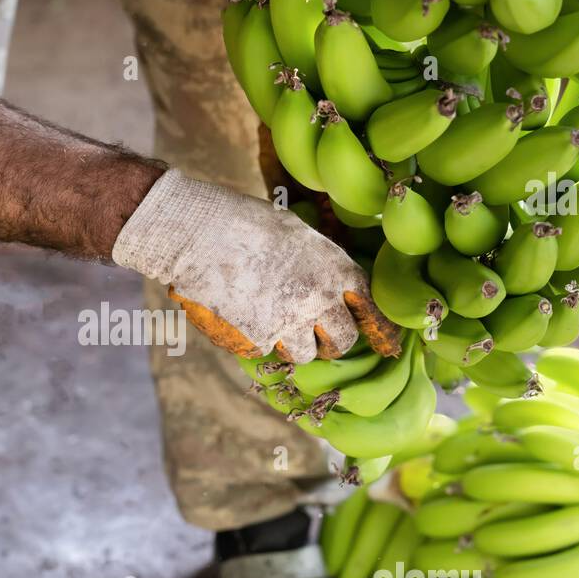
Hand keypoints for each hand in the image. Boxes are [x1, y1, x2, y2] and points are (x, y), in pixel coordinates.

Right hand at [112, 169, 400, 364]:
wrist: (196, 232)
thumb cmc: (244, 222)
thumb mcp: (295, 233)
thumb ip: (318, 265)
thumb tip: (327, 289)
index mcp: (334, 269)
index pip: (370, 307)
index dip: (377, 328)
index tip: (382, 342)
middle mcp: (318, 300)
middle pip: (343, 342)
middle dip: (330, 342)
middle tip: (314, 334)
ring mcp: (288, 324)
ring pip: (304, 355)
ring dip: (292, 344)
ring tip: (271, 320)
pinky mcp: (257, 341)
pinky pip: (265, 352)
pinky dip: (256, 340)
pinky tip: (240, 315)